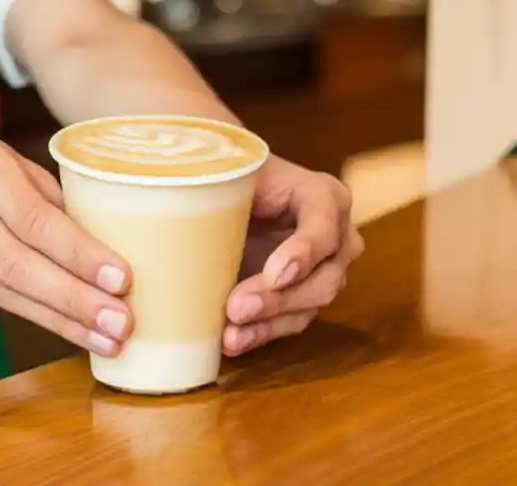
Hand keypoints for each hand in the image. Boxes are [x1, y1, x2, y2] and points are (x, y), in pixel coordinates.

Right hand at [0, 115, 133, 355]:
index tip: (121, 279)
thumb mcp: (5, 155)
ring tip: (105, 340)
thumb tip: (100, 244)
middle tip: (121, 325)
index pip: (35, 221)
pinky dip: (31, 311)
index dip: (79, 255)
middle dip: (75, 302)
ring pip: (3, 293)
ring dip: (59, 320)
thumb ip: (47, 197)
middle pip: (19, 267)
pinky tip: (65, 325)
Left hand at [223, 157, 364, 355]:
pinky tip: (232, 340)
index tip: (275, 275)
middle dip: (279, 298)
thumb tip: (180, 205)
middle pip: (324, 277)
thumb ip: (218, 188)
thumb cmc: (227, 178)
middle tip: (236, 307)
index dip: (303, 253)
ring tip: (230, 333)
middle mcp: (335, 236)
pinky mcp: (303, 297)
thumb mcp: (227, 174)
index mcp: (323, 196)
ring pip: (310, 306)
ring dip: (268, 322)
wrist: (225, 197)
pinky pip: (290, 323)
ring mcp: (324, 271)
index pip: (324, 227)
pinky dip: (260, 333)